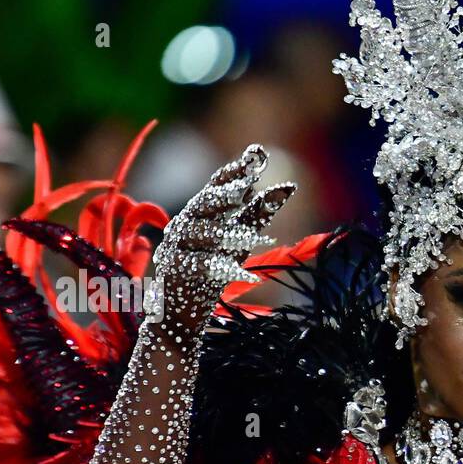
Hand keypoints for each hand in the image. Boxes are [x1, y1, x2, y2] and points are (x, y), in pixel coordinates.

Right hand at [143, 144, 296, 338]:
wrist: (180, 310)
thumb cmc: (212, 269)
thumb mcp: (240, 240)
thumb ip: (257, 213)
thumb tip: (287, 185)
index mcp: (201, 212)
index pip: (217, 185)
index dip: (236, 169)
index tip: (257, 153)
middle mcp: (186, 223)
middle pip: (205, 202)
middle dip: (227, 192)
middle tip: (249, 184)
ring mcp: (177, 245)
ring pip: (203, 232)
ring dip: (231, 233)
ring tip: (258, 239)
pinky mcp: (175, 270)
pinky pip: (199, 265)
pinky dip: (221, 267)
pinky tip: (241, 271)